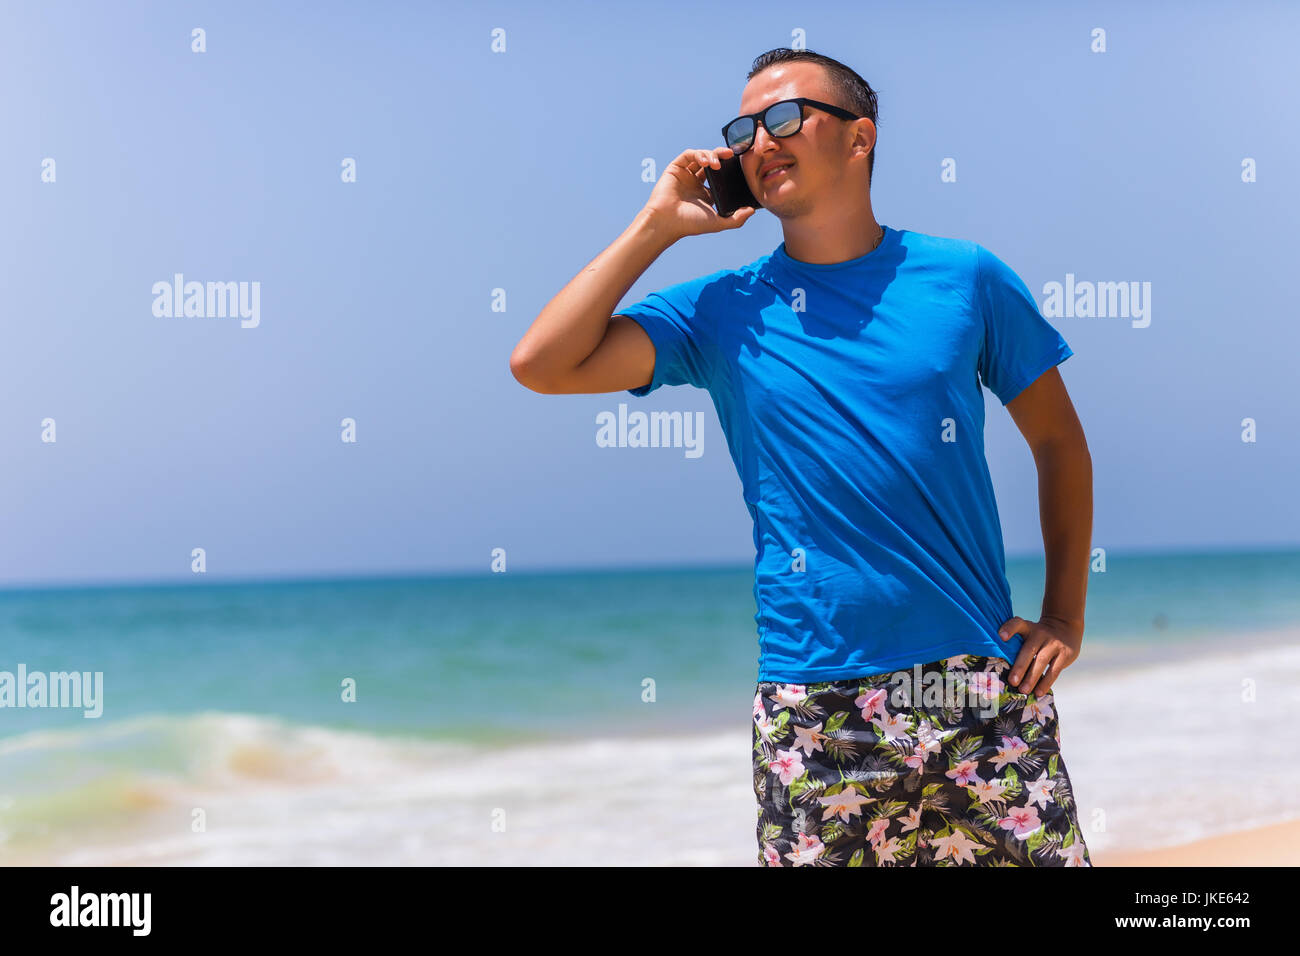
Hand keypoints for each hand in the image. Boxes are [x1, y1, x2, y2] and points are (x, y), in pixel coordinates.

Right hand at [642, 146, 757, 239]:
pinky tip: (706, 161)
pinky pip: (688, 155)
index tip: (740, 164)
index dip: (729, 168)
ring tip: (717, 163)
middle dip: (722, 156)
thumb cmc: (689, 225)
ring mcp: (685, 175)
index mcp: (705, 194)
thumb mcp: (718, 223)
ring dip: (711, 155)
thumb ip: (736, 219)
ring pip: (701, 156)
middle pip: (712, 162)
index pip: (720, 175)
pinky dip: (698, 154)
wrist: (667, 222)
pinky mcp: (675, 168)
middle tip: (732, 155)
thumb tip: (751, 210)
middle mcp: (695, 182)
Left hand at [997, 616, 1082, 695]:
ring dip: (1032, 678)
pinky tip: (1038, 692)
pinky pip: (1054, 670)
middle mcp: (1040, 634)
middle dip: (1020, 667)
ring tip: (1024, 690)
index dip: (1009, 629)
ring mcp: (1054, 643)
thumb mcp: (1028, 631)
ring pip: (1041, 662)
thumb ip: (1016, 643)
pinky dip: (1046, 683)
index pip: (1017, 624)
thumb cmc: (1038, 635)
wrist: (1065, 626)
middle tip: (1012, 682)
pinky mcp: (1066, 654)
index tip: (1001, 636)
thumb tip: (1001, 669)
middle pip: (1028, 650)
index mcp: (1028, 627)